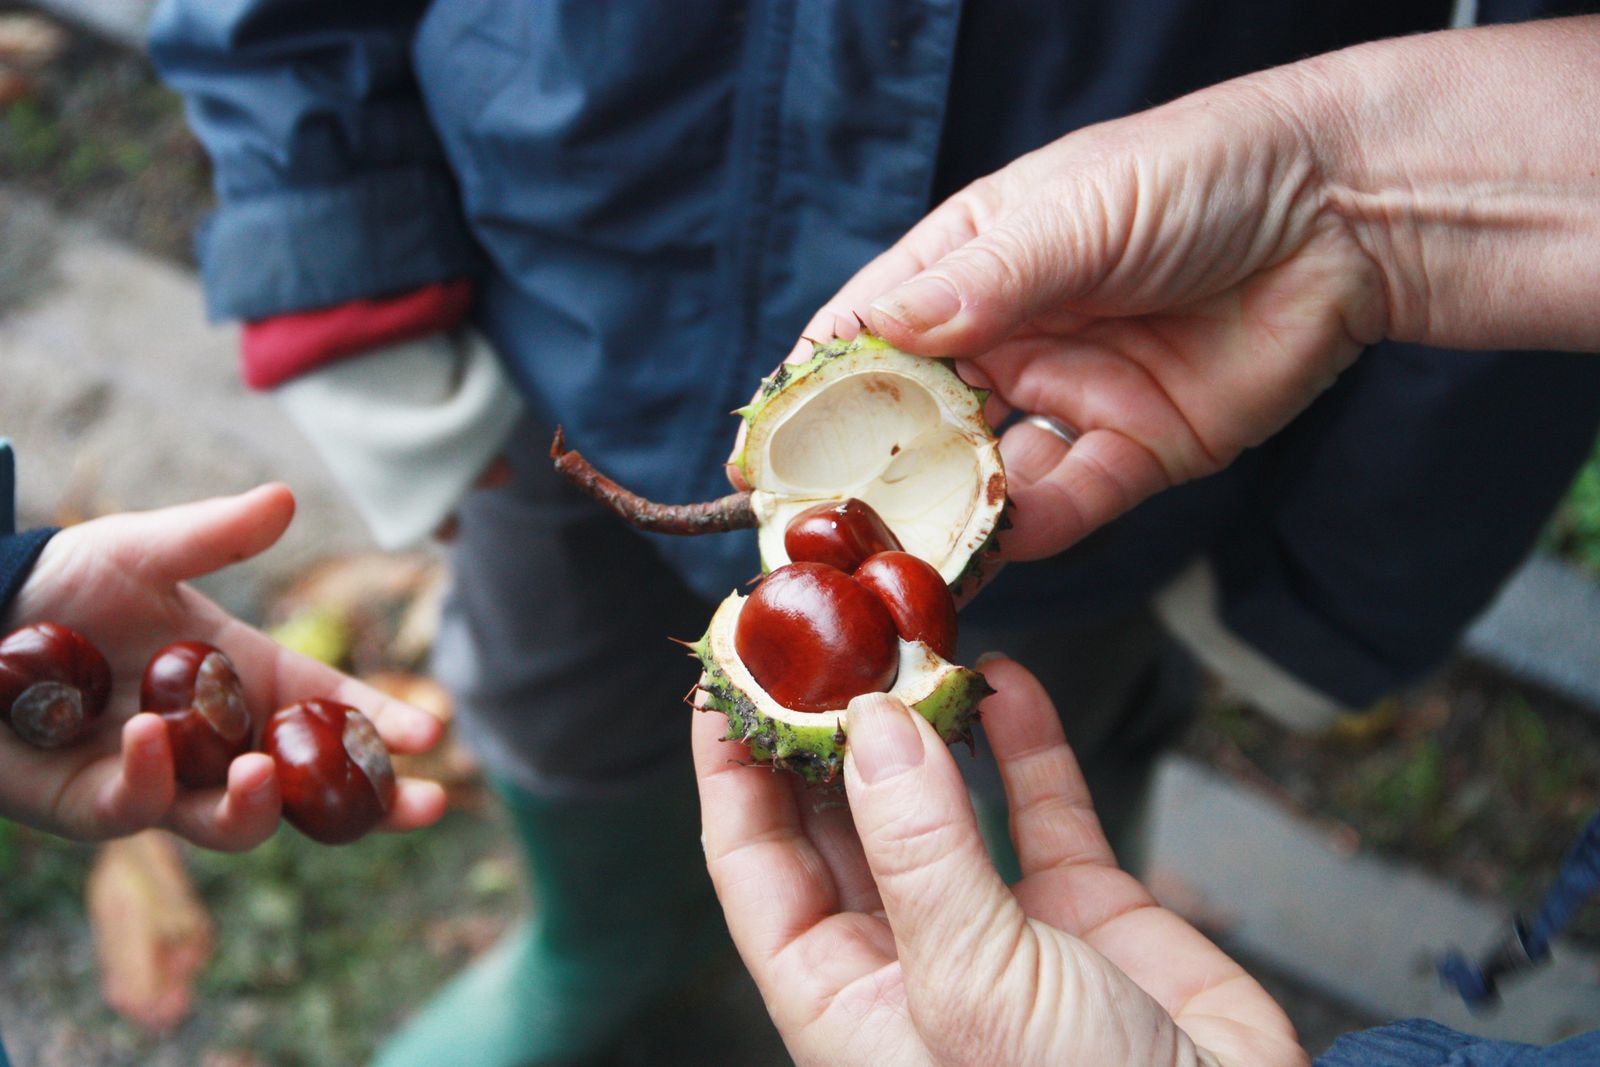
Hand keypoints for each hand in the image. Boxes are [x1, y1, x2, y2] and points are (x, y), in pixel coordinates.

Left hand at [1, 484, 446, 847]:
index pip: (331, 711)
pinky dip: (153, 779)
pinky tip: (152, 734)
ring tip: (258, 773)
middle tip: (421, 803)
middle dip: (372, 805)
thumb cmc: (60, 584)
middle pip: (311, 789)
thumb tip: (284, 499)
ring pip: (235, 823)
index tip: (431, 729)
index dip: (381, 723)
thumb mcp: (141, 549)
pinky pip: (138, 809)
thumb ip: (213, 536)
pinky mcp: (95, 805)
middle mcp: (217, 741)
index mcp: (246, 680)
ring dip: (258, 808)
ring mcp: (162, 781)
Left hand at [694, 657, 1304, 1066]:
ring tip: (904, 641)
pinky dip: (1024, 743)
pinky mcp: (1083, 909)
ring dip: (921, 725)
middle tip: (817, 634)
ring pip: (933, 802)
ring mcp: (995, 927)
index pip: (752, 867)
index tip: (725, 679)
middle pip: (834, 820)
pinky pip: (1038, 806)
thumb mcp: (973, 990)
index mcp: (842, 1002)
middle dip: (822, 728)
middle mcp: (906, 959)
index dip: (731, 772)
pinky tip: (1008, 680)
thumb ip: (922, 851)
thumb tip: (870, 723)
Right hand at [792, 18, 1599, 562]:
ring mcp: (1068, 398)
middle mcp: (1009, 338)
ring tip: (901, 556)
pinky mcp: (1133, 451)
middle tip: (822, 530)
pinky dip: (1031, 530)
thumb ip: (980, 283)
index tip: (768, 446)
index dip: (817, 388)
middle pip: (915, 419)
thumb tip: (876, 334)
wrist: (1346, 215)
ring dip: (945, 514)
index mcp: (975, 266)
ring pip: (983, 474)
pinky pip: (1068, 504)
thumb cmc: (1199, 176)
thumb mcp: (1076, 214)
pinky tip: (997, 547)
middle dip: (870, 472)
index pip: (870, 332)